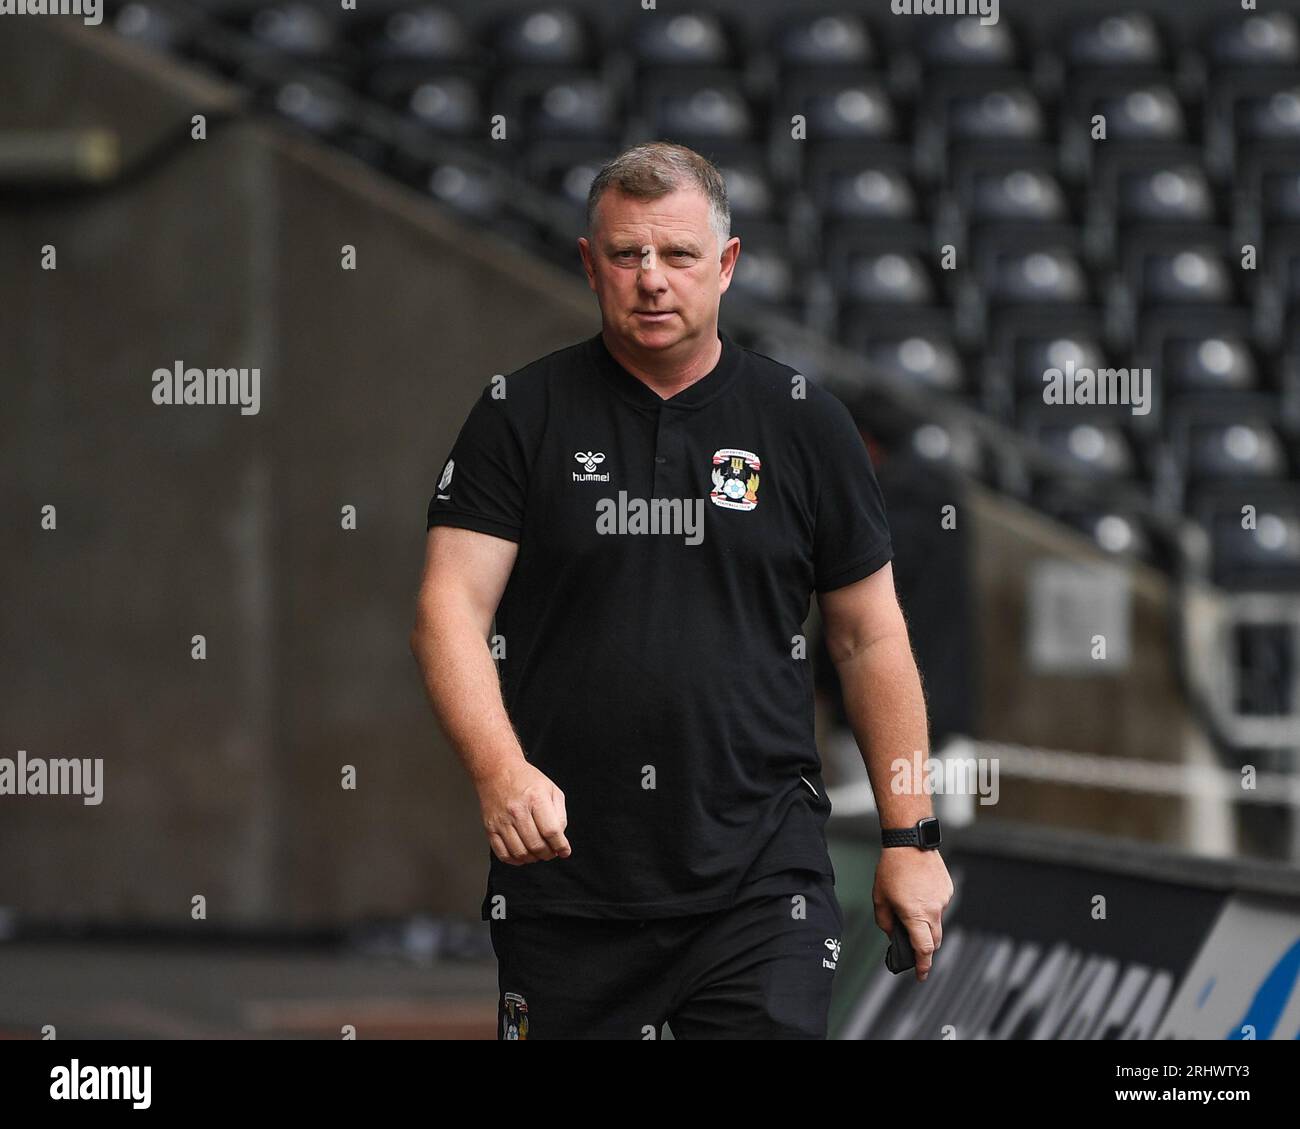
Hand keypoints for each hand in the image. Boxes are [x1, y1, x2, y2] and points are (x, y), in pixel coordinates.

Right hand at [476, 760, 570, 864]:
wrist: (497, 770)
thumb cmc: (526, 779)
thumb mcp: (551, 789)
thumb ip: (559, 814)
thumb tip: (560, 838)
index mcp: (536, 799)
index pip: (551, 831)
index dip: (560, 846)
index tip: (564, 851)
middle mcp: (517, 811)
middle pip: (536, 845)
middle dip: (548, 854)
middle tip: (551, 852)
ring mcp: (502, 821)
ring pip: (520, 852)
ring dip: (533, 859)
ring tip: (538, 853)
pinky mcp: (490, 828)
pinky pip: (502, 853)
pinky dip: (515, 860)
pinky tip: (522, 855)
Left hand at [873, 847, 953, 982]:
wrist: (910, 842)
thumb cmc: (891, 869)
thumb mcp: (880, 898)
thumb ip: (885, 922)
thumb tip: (893, 934)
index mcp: (916, 915)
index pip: (923, 949)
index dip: (922, 966)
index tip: (921, 975)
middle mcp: (934, 910)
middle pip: (933, 940)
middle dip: (924, 948)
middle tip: (913, 947)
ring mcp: (943, 900)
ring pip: (937, 921)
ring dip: (926, 922)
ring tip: (909, 903)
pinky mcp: (948, 889)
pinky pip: (940, 905)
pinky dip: (930, 905)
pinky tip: (918, 891)